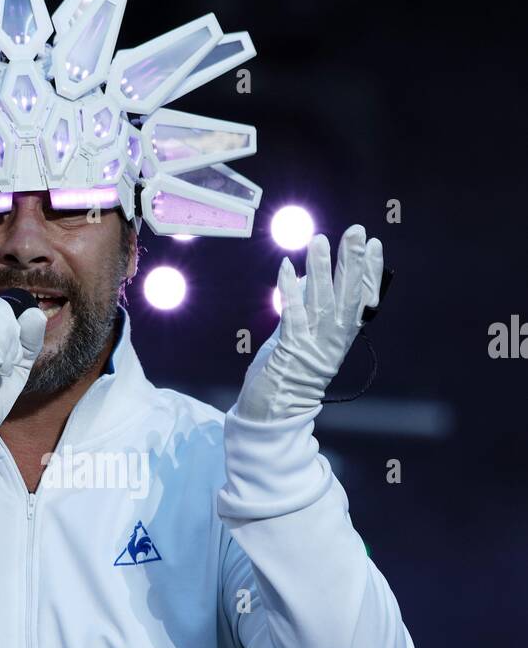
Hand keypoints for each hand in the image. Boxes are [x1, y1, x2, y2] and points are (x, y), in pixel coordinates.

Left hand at [236, 225, 383, 422]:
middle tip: (356, 231)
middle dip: (352, 262)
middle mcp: (332, 341)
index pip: (361, 300)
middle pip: (347, 296)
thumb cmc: (285, 378)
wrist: (272, 416)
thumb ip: (303, 310)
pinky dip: (288, 291)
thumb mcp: (298, 339)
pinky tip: (285, 267)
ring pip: (321, 302)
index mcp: (339, 338)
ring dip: (320, 270)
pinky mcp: (291, 351)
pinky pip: (292, 316)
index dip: (370, 272)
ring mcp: (313, 346)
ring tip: (320, 240)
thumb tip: (303, 279)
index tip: (375, 245)